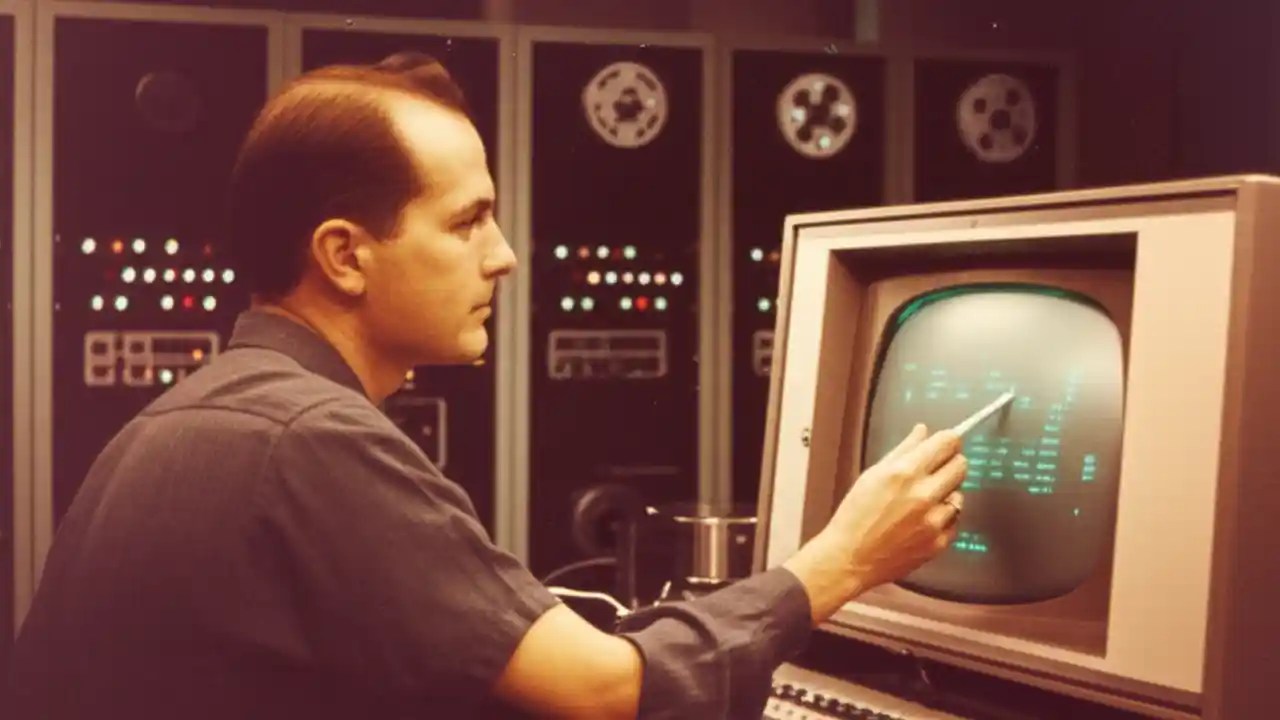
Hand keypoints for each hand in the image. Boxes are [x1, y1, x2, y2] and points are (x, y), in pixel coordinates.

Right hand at [783, 424, 966, 623]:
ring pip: (960, 494)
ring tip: (922, 501)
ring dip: (946, 494)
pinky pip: (954, 520)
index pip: (948, 443)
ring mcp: (934, 520)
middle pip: (961, 465)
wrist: (850, 558)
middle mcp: (924, 494)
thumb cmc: (855, 516)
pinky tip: (922, 521)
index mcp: (905, 472)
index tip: (946, 443)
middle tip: (935, 471)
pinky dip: (943, 518)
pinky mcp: (939, 542)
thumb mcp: (872, 475)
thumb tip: (922, 431)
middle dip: (950, 463)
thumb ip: (902, 450)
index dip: (948, 440)